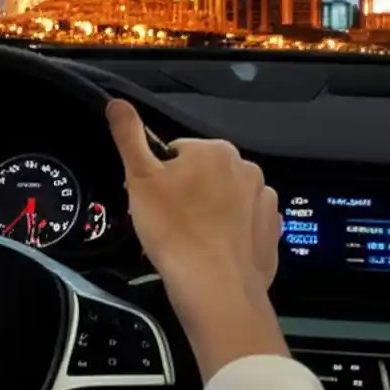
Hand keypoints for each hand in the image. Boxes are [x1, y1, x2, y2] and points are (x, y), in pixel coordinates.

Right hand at [106, 99, 286, 379]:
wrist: (215, 289)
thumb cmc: (172, 230)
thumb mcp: (139, 180)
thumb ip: (129, 137)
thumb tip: (116, 101)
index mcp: (215, 150)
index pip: (177, 154)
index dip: (160, 179)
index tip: (154, 204)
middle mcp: (247, 167)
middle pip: (204, 175)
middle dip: (186, 194)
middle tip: (168, 224)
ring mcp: (265, 201)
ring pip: (225, 199)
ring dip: (210, 212)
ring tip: (191, 241)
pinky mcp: (273, 231)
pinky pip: (246, 224)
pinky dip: (231, 234)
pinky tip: (214, 252)